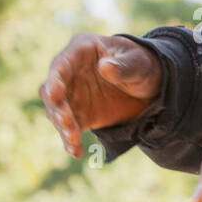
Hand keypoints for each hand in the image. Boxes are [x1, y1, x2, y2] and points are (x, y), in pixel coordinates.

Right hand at [40, 33, 162, 157]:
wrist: (150, 86)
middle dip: (56, 107)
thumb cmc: (142, 65)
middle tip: (67, 122)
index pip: (61, 64)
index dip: (55, 79)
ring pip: (56, 111)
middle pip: (51, 89)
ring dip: (62, 126)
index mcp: (82, 50)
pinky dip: (70, 141)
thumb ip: (123, 66)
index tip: (55, 95)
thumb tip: (105, 67)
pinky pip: (69, 129)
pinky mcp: (79, 114)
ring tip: (73, 139)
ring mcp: (72, 94)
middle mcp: (70, 72)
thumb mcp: (139, 63)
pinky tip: (76, 152)